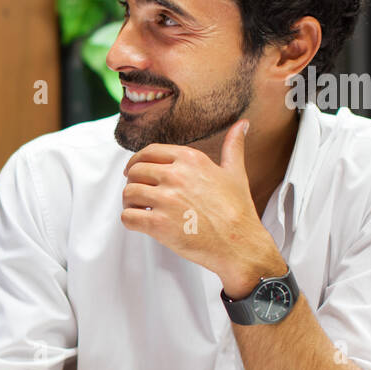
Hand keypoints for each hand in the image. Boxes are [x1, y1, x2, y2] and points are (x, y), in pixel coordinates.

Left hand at [121, 120, 282, 296]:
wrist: (239, 244)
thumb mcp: (235, 172)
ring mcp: (166, 200)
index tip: (134, 171)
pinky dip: (129, 221)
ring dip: (129, 203)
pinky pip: (128, 217)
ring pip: (128, 193)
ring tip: (139, 210)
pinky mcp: (158, 224)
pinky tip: (141, 224)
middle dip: (133, 183)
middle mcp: (176, 176)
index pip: (149, 152)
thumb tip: (242, 124)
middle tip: (139, 195)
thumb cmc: (238, 211)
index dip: (137, 162)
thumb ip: (233, 146)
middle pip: (135, 172)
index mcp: (191, 160)